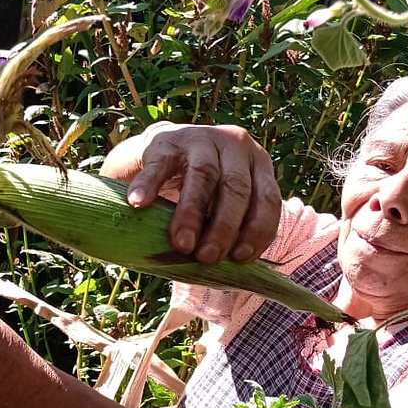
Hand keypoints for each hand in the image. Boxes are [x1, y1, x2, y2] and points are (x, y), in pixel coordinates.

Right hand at [125, 123, 281, 263]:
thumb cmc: (201, 189)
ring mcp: (201, 138)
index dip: (256, 230)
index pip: (268, 199)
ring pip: (203, 175)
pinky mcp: (167, 139)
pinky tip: (139, 204)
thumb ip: (233, 226)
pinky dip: (149, 185)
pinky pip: (159, 165)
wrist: (163, 153)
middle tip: (207, 257)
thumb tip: (231, 270)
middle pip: (236, 188)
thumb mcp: (224, 201)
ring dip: (192, 214)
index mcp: (258, 164)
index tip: (238, 258)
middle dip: (223, 227)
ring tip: (182, 244)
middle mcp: (236, 145)